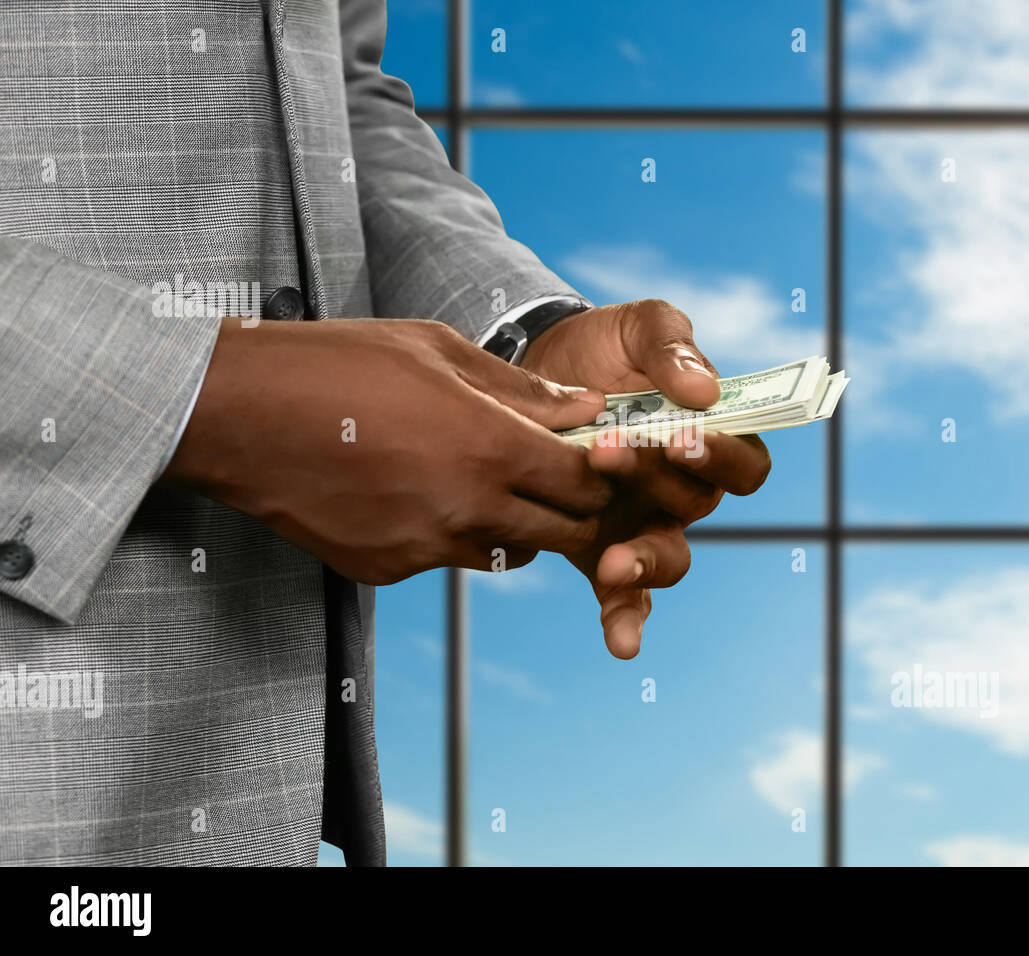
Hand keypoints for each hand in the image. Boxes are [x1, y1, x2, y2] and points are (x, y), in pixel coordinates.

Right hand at [165, 316, 610, 584]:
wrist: (233, 415)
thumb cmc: (335, 363)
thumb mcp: (436, 350)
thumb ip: (521, 387)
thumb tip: (585, 404)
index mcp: (486, 446)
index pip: (583, 482)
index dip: (601, 471)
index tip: (597, 454)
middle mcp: (465, 509)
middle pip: (562, 533)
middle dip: (575, 509)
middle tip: (562, 478)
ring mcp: (424, 547)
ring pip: (508, 553)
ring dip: (517, 524)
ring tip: (489, 478)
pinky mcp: (386, 569)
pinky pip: (446, 559)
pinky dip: (453, 533)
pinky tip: (421, 490)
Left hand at [522, 299, 771, 657]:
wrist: (532, 369)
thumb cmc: (603, 348)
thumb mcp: (639, 327)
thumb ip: (672, 347)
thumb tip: (705, 392)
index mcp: (711, 440)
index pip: (745, 463)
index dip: (723, 457)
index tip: (683, 436)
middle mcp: (685, 491)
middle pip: (697, 506)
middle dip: (655, 483)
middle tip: (605, 453)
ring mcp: (644, 525)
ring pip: (668, 559)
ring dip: (643, 560)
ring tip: (611, 561)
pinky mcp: (600, 549)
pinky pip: (625, 596)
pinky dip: (626, 620)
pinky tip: (622, 644)